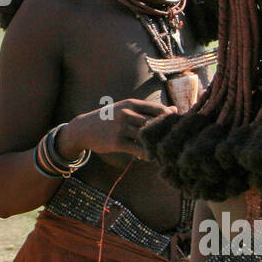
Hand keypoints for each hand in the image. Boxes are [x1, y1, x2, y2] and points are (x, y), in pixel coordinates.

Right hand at [58, 98, 176, 161]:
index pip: (159, 109)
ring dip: (157, 145)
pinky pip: (138, 150)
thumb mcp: (126, 108)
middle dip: (167, 133)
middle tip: (176, 142)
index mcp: (132, 104)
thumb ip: (148, 110)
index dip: (171, 119)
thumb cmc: (109, 118)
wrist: (84, 128)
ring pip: (147, 137)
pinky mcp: (117, 142)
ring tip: (165, 151)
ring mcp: (122, 128)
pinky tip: (150, 157)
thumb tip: (174, 110)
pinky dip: (147, 155)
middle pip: (155, 123)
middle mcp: (127, 113)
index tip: (177, 127)